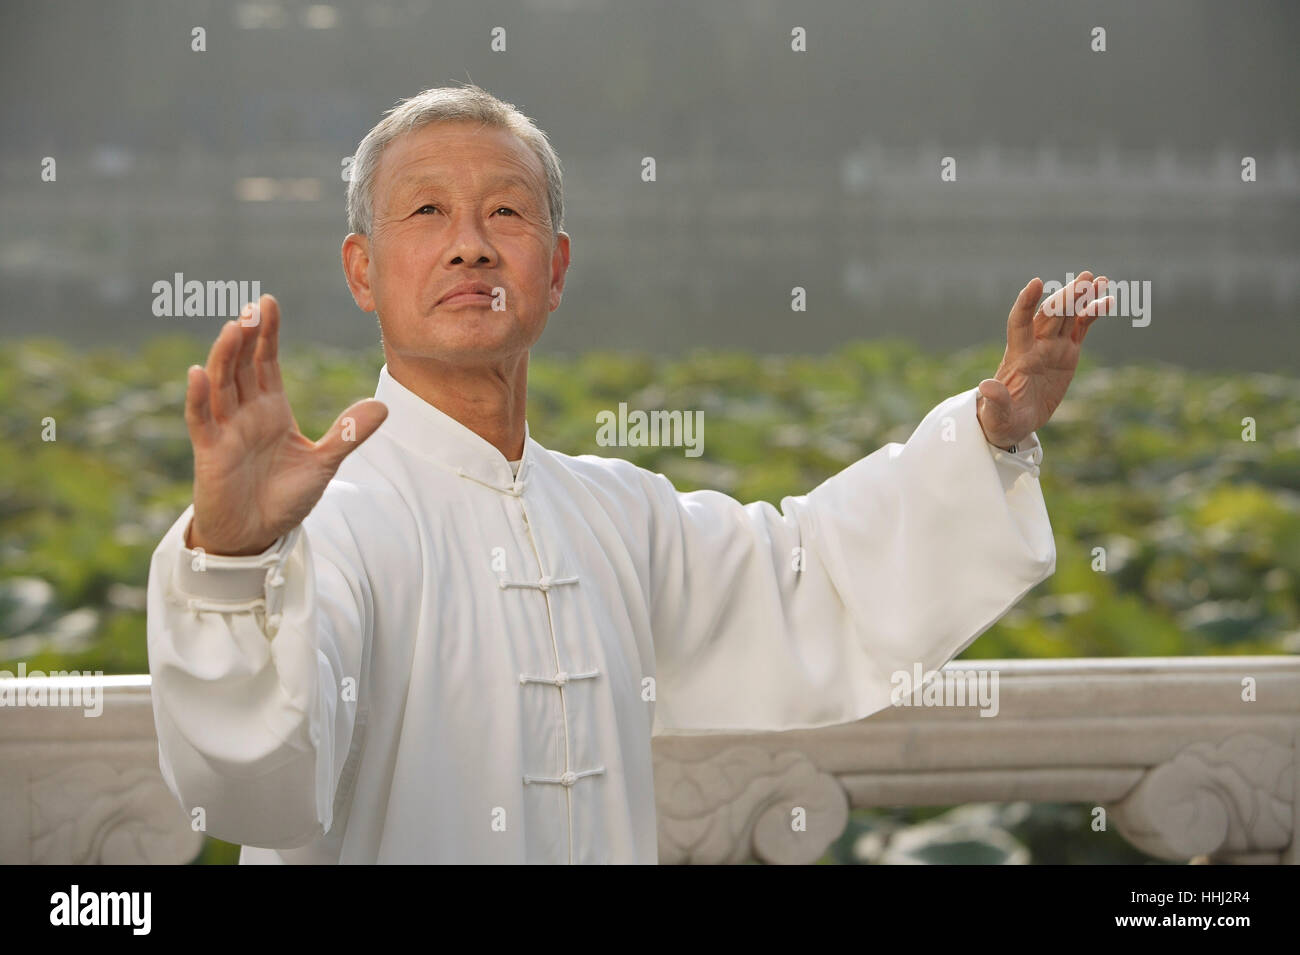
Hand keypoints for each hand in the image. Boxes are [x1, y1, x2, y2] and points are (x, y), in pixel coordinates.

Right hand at [183, 294, 387, 555]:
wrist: (257, 535)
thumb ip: (349, 434)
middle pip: (242, 365)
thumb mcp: (324, 463)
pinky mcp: (210, 451)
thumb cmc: (284, 498)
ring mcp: (225, 429)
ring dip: (224, 356)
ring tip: (233, 327)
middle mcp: (246, 412)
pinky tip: (199, 373)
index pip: (267, 361)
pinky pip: (200, 419)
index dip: (268, 334)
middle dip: (246, 336)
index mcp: (271, 409)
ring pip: (221, 384)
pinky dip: (197, 397)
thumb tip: (383, 407)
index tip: (269, 303)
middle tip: (252, 307)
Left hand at [976, 271, 1111, 449]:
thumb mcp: (997, 415)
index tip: (1035, 283)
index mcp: (1017, 355)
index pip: (1019, 322)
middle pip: (1050, 314)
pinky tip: (1107, 299)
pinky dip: (1092, 314)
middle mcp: (1035, 345)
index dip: (1026, 303)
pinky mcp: (1067, 353)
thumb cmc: (1000, 420)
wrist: (1012, 423)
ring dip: (1080, 298)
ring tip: (1098, 280)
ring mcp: (1052, 347)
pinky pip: (1080, 328)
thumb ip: (996, 400)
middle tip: (1083, 279)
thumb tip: (986, 386)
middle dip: (1065, 297)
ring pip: (1067, 315)